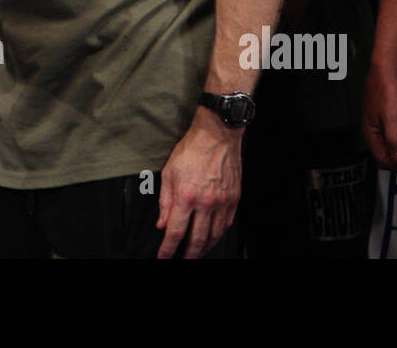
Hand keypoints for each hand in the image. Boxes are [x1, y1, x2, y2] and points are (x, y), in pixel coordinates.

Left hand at [156, 111, 241, 258]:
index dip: (168, 250)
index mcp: (186, 196)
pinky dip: (218, 235)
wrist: (217, 135)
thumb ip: (165, 202)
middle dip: (188, 255)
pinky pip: (226, 224)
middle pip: (197, 240)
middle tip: (182, 260)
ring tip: (196, 252)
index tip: (163, 257)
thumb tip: (162, 223)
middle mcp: (206, 203)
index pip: (175, 233)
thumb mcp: (169, 173)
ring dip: (204, 249)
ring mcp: (222, 202)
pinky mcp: (234, 199)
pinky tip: (212, 237)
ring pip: (214, 236)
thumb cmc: (192, 149)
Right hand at [363, 64, 396, 169]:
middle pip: (384, 156)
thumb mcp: (392, 117)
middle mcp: (372, 131)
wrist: (385, 71)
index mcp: (370, 132)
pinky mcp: (383, 120)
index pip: (382, 159)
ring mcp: (377, 126)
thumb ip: (394, 139)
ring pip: (388, 149)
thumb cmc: (385, 89)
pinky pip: (390, 139)